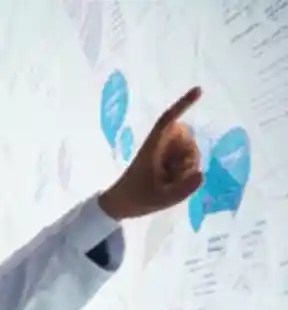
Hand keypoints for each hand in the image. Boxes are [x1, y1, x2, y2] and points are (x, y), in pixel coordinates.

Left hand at [99, 86, 204, 220]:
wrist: (121, 205)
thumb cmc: (136, 198)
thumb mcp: (160, 199)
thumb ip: (182, 189)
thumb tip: (201, 174)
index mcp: (153, 146)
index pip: (168, 120)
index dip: (183, 104)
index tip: (198, 90)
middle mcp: (160, 145)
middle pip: (187, 138)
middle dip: (189, 156)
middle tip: (173, 177)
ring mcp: (165, 152)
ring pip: (190, 150)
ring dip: (187, 166)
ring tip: (169, 181)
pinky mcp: (168, 160)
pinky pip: (188, 160)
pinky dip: (186, 171)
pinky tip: (173, 181)